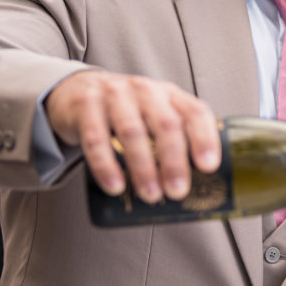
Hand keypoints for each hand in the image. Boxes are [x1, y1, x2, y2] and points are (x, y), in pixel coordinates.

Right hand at [46, 71, 220, 202]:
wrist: (77, 92)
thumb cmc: (127, 112)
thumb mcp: (155, 117)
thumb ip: (175, 141)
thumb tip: (199, 189)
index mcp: (169, 95)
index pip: (195, 112)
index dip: (204, 138)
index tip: (208, 167)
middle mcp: (145, 91)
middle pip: (166, 124)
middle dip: (174, 161)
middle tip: (177, 191)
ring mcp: (114, 95)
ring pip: (132, 131)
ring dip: (143, 167)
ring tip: (150, 194)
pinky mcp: (86, 105)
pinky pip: (96, 138)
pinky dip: (106, 165)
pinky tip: (115, 186)